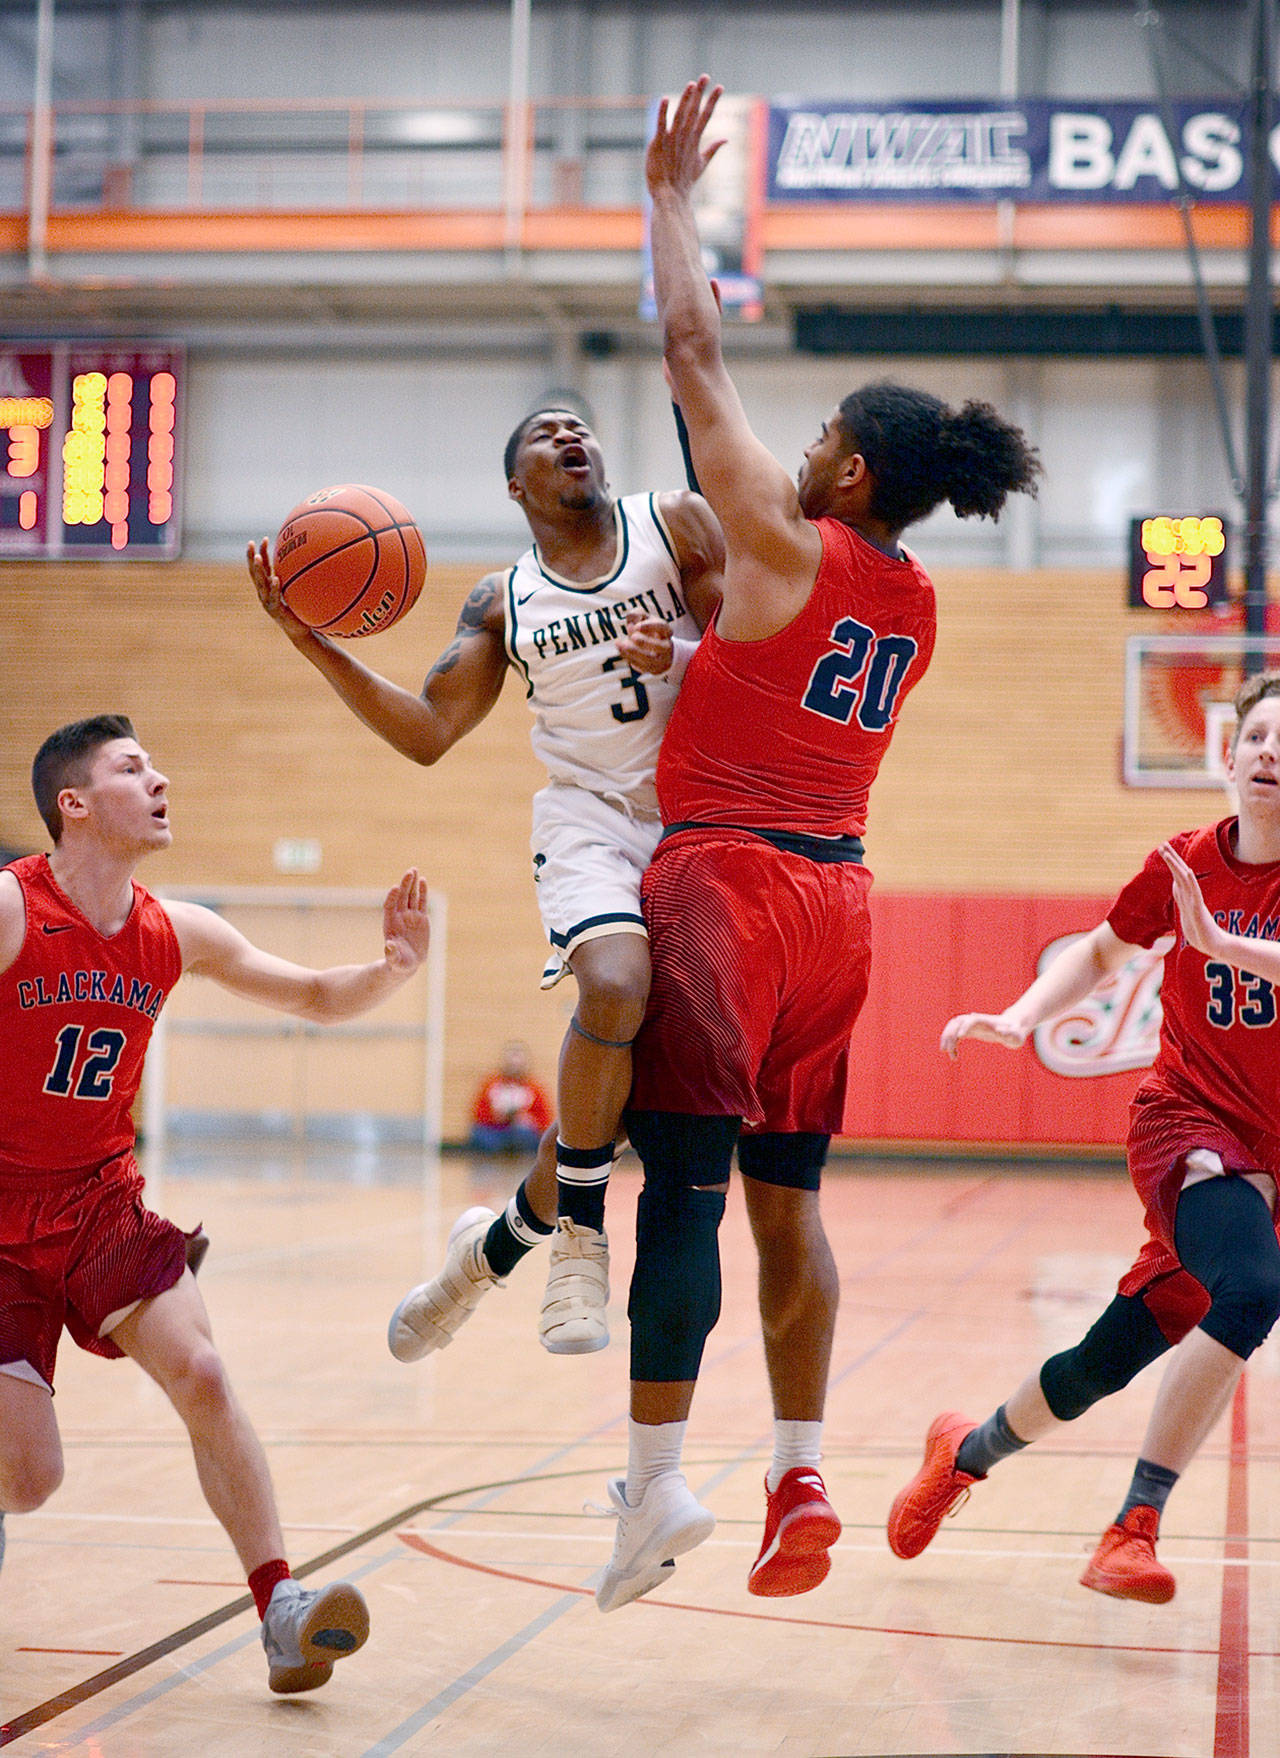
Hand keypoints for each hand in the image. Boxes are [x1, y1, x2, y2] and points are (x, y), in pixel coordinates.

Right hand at [247, 538, 310, 641]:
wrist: (300, 631)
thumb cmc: (299, 609)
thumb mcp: (297, 591)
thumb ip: (296, 578)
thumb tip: (309, 559)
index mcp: (268, 588)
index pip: (261, 568)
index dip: (259, 554)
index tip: (260, 539)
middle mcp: (264, 594)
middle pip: (255, 573)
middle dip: (251, 557)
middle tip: (250, 543)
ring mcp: (268, 602)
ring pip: (260, 584)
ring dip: (259, 570)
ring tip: (258, 557)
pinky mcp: (276, 611)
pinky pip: (275, 597)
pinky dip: (275, 588)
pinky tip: (276, 579)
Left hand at [382, 869, 429, 973]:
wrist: (407, 963)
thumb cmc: (398, 963)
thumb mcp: (394, 960)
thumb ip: (391, 953)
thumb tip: (388, 946)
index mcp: (391, 923)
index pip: (390, 905)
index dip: (392, 897)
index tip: (395, 888)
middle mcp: (400, 916)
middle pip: (401, 896)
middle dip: (405, 884)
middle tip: (410, 871)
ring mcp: (410, 915)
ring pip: (411, 896)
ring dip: (412, 883)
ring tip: (414, 870)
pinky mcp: (421, 917)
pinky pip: (421, 901)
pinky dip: (422, 891)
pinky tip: (423, 880)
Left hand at [617, 612, 673, 674]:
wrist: (659, 650)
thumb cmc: (649, 630)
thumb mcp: (645, 618)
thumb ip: (637, 615)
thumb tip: (631, 624)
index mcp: (666, 631)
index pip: (662, 627)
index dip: (649, 626)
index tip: (636, 626)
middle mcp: (666, 647)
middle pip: (660, 647)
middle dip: (645, 642)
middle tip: (633, 637)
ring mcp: (661, 660)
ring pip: (649, 659)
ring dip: (633, 651)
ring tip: (619, 643)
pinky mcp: (652, 669)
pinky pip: (640, 665)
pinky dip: (628, 656)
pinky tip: (620, 648)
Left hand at [645, 75, 724, 200]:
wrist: (670, 196)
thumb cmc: (684, 182)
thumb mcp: (701, 165)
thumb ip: (713, 149)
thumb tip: (726, 140)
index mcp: (695, 141)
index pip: (706, 116)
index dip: (713, 101)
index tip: (720, 86)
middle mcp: (685, 138)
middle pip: (695, 111)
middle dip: (700, 93)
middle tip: (705, 76)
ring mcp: (672, 140)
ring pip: (680, 115)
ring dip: (686, 100)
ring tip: (692, 84)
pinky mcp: (658, 144)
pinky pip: (661, 125)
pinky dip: (663, 113)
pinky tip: (665, 99)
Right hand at [939, 1012, 1029, 1057]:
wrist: (1012, 1027)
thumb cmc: (1015, 1032)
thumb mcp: (1016, 1035)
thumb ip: (1009, 1033)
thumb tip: (999, 1031)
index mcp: (986, 1021)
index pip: (971, 1020)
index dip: (965, 1027)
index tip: (960, 1037)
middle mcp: (976, 1021)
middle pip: (957, 1022)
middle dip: (949, 1033)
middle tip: (946, 1049)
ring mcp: (972, 1025)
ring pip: (953, 1027)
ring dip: (946, 1037)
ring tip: (947, 1052)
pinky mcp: (970, 1031)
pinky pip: (956, 1035)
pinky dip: (952, 1044)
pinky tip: (954, 1056)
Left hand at [1159, 840, 1223, 956]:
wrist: (1213, 945)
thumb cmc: (1200, 931)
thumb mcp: (1186, 911)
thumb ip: (1181, 898)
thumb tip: (1175, 885)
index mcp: (1186, 896)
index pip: (1177, 876)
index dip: (1171, 862)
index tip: (1163, 849)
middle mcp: (1191, 896)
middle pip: (1180, 874)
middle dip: (1171, 859)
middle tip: (1162, 844)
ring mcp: (1195, 901)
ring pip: (1185, 880)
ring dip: (1176, 866)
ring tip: (1167, 854)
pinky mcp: (1198, 910)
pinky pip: (1194, 893)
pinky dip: (1190, 882)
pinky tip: (1186, 872)